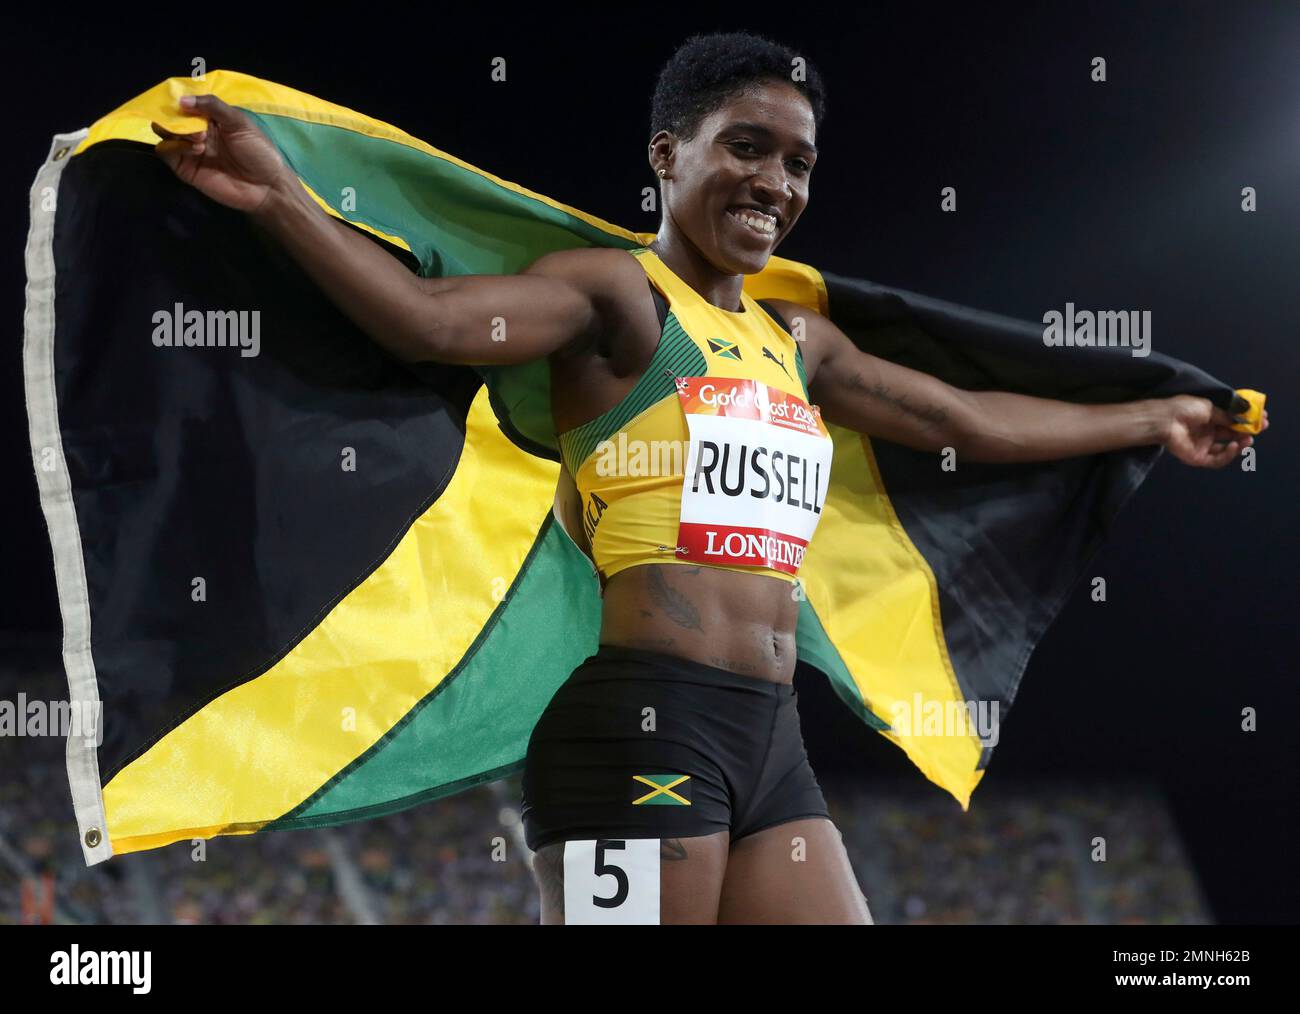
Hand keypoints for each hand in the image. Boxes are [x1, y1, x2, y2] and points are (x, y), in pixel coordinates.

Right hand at [151, 94, 294, 215]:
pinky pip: (166, 153)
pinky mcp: (186, 169)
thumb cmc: (258, 151)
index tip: (184, 101)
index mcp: (210, 118)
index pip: (185, 104)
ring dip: (176, 131)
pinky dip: (173, 147)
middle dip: (177, 117)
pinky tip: (196, 150)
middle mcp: (197, 132)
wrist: (266, 186)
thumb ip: (213, 106)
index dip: (181, 100)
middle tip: (199, 128)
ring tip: (201, 139)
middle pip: (171, 118)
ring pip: (165, 133)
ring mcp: (189, 150)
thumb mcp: (239, 122)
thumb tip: (182, 99)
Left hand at [1160, 394, 1268, 467]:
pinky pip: (1217, 460)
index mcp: (1208, 418)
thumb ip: (1228, 414)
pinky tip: (1233, 446)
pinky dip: (1228, 455)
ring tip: (1248, 439)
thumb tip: (1247, 416)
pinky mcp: (1197, 457)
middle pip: (1231, 435)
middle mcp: (1206, 432)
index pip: (1231, 420)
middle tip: (1261, 427)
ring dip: (1240, 445)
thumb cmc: (1184, 408)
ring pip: (1226, 450)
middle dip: (1247, 431)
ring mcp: (1202, 445)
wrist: (1164, 420)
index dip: (1246, 420)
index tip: (1262, 417)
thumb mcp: (1210, 407)